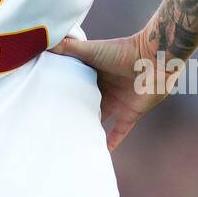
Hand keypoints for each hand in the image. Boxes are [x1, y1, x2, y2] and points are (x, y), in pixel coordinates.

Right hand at [51, 29, 171, 150]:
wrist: (153, 58)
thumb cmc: (121, 50)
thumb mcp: (90, 49)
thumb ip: (68, 48)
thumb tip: (43, 44)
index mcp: (94, 73)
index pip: (75, 86)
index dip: (63, 94)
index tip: (46, 102)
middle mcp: (105, 89)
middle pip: (87, 104)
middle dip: (75, 113)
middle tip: (57, 125)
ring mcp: (118, 102)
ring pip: (101, 119)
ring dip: (91, 128)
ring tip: (74, 141)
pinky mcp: (130, 113)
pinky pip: (119, 131)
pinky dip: (112, 141)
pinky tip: (101, 152)